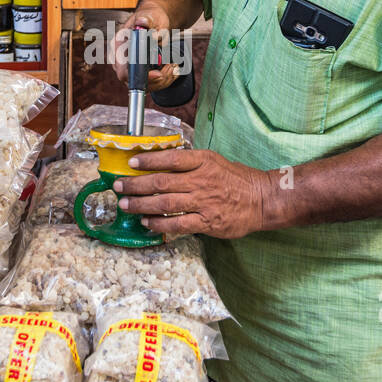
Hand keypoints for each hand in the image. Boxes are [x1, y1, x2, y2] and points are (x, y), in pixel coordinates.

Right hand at [112, 5, 177, 91]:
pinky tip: (171, 68)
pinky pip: (152, 84)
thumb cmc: (149, 18)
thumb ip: (146, 20)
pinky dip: (165, 80)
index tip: (158, 74)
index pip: (123, 70)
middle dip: (156, 79)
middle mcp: (122, 60)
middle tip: (171, 66)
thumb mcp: (149, 15)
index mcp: (119, 46)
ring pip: (146, 86)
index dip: (139, 75)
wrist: (153, 21)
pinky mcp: (141, 73)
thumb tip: (143, 23)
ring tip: (172, 65)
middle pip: (135, 82)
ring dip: (164, 79)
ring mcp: (131, 68)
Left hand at [112, 149, 270, 239]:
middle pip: (162, 182)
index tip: (132, 162)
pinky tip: (147, 223)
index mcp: (203, 162)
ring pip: (165, 203)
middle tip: (118, 186)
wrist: (262, 199)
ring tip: (125, 205)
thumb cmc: (237, 179)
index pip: (171, 158)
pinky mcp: (207, 222)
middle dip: (136, 184)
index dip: (149, 160)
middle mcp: (201, 181)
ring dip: (141, 204)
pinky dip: (160, 223)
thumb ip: (191, 161)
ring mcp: (204, 202)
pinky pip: (178, 223)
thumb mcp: (215, 161)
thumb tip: (164, 162)